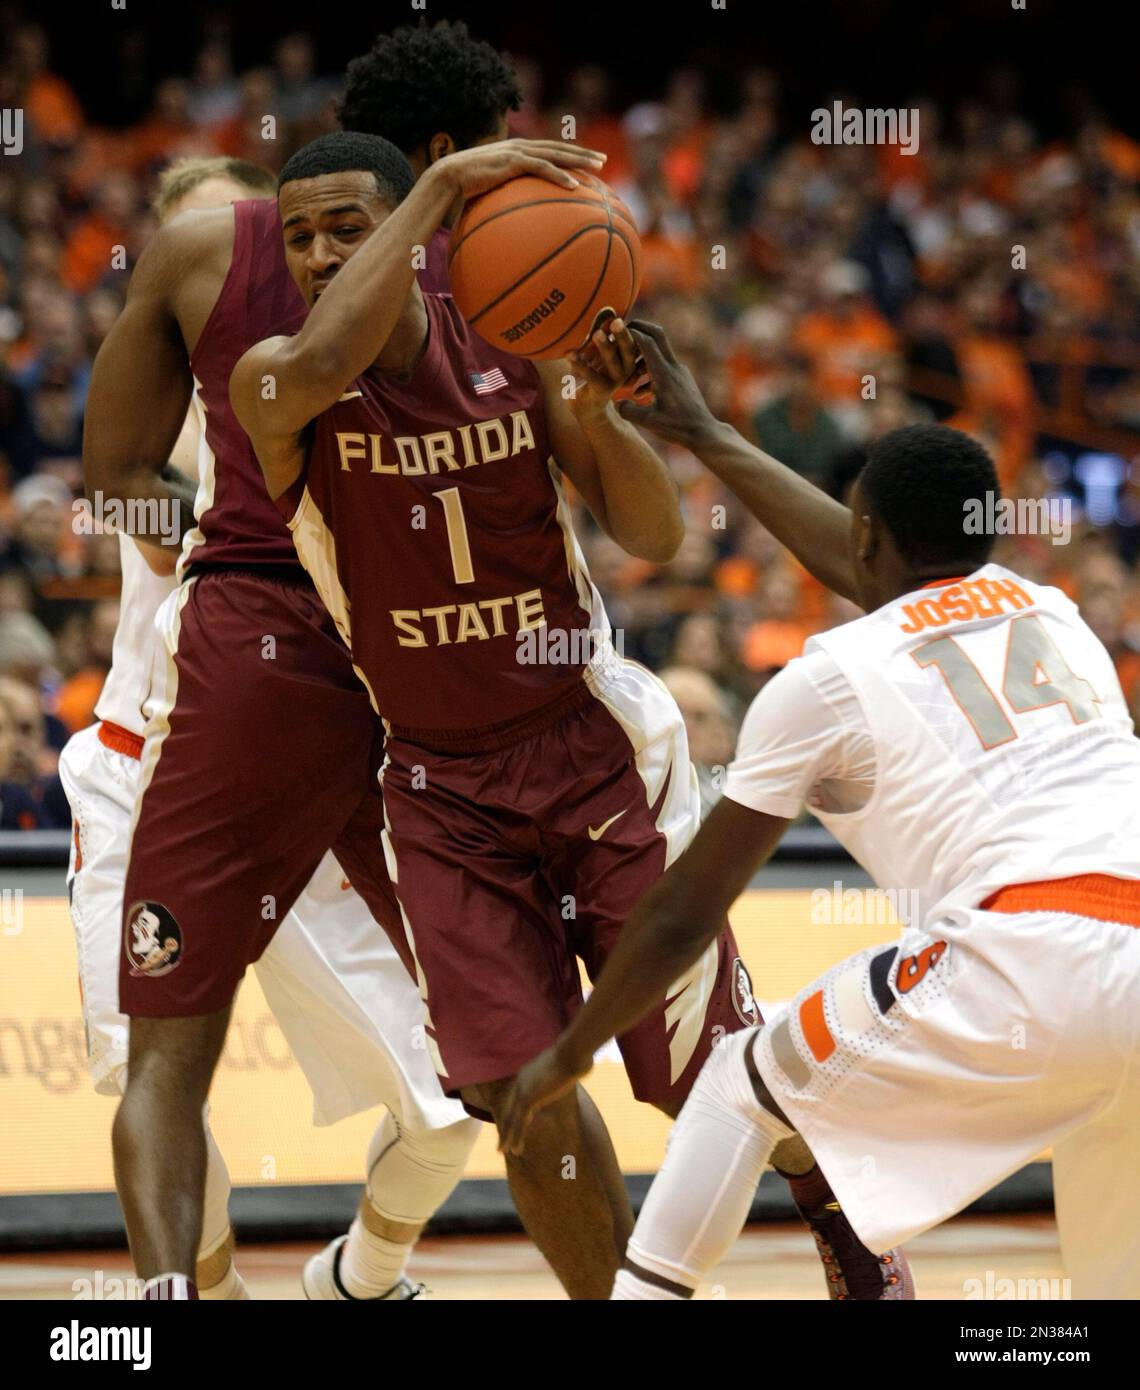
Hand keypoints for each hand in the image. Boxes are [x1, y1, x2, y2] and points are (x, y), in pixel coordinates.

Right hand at [432, 138, 605, 199]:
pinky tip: (575, 186)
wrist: (449, 177)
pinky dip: (559, 176)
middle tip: (604, 160)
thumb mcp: (491, 189)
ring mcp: (517, 153)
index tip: (590, 160)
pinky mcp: (512, 162)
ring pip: (556, 154)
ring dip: (579, 161)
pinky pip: (542, 168)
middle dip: (583, 153)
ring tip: (599, 168)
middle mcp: (521, 147)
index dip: (571, 154)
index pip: (550, 150)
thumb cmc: (466, 188)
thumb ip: (507, 196)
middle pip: (559, 148)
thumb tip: (515, 218)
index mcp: (517, 151)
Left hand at [497, 1042, 591, 1156]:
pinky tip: (514, 1150)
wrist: (573, 1051)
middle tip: (501, 1140)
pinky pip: (519, 1123)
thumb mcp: (571, 1061)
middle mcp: (522, 1080)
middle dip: (506, 1125)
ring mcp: (523, 1089)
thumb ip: (572, 1067)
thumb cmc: (577, 1052)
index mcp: (529, 1072)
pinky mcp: (528, 1098)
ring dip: (507, 1136)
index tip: (511, 1120)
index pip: (516, 1095)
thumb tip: (586, 1064)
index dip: (512, 1110)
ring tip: (502, 1151)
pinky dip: (515, 1137)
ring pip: (511, 1118)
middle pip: (509, 1107)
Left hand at [566, 316, 651, 415]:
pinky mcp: (602, 391)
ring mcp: (615, 381)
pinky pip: (592, 376)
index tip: (617, 313)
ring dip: (605, 348)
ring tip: (596, 334)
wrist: (585, 407)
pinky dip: (581, 365)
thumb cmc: (589, 373)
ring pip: (612, 363)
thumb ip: (599, 333)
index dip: (627, 328)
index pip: (631, 340)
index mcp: (626, 357)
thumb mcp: (594, 351)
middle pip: (627, 350)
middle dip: (622, 335)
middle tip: (616, 320)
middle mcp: (625, 369)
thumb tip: (603, 308)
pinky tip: (570, 354)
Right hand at [616, 321, 720, 446]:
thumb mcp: (649, 423)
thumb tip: (615, 402)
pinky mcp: (682, 379)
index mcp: (664, 374)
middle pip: (657, 335)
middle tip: (621, 334)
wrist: (704, 433)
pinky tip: (640, 393)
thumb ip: (629, 411)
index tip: (614, 332)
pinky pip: (662, 368)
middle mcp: (673, 367)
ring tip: (626, 379)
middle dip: (639, 329)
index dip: (629, 333)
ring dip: (640, 358)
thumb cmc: (678, 428)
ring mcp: (679, 372)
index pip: (646, 342)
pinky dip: (648, 373)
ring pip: (658, 353)